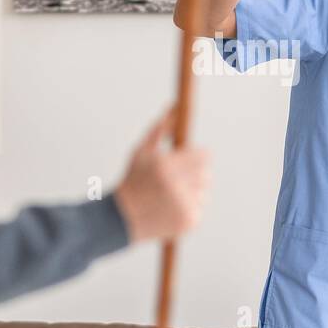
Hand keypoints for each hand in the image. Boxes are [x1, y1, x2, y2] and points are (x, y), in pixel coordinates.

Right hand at [114, 107, 209, 242]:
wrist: (121, 218)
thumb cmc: (133, 179)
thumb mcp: (142, 151)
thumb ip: (161, 128)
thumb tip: (175, 106)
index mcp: (166, 166)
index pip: (203, 156)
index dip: (197, 157)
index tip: (190, 158)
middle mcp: (177, 186)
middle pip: (206, 174)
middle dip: (195, 173)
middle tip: (177, 177)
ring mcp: (184, 205)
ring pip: (204, 191)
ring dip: (192, 191)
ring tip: (170, 194)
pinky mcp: (189, 220)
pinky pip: (200, 207)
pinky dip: (189, 207)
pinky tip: (170, 208)